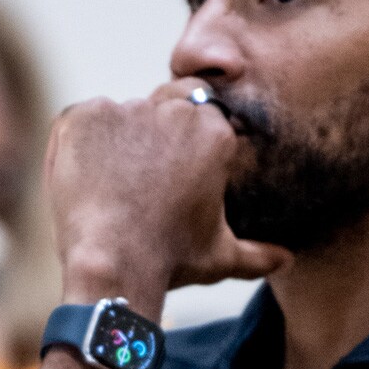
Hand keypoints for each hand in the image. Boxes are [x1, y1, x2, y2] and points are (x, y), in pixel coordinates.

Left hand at [45, 83, 287, 310]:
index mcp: (215, 132)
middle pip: (165, 104)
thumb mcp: (222, 258)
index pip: (203, 114)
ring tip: (110, 187)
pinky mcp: (83, 115)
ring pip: (123, 115)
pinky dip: (82, 143)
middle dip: (156, 132)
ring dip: (118, 140)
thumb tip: (286, 261)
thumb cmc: (171, 261)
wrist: (113, 264)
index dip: (186, 141)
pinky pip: (84, 120)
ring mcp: (126, 108)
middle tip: (141, 178)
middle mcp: (175, 110)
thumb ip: (257, 254)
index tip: (173, 172)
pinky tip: (87, 180)